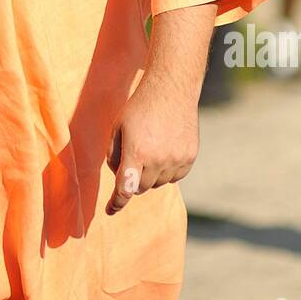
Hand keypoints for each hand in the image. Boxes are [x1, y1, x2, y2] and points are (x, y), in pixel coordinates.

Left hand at [106, 70, 198, 213]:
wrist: (171, 89)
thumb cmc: (140, 107)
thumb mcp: (118, 127)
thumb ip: (114, 155)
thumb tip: (119, 178)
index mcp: (137, 151)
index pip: (125, 187)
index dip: (117, 202)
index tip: (111, 211)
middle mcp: (158, 159)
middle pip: (141, 187)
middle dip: (133, 180)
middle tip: (133, 161)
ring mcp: (176, 159)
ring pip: (158, 183)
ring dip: (151, 175)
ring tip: (151, 149)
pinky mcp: (189, 157)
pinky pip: (175, 176)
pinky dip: (167, 171)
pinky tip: (165, 150)